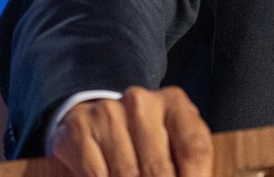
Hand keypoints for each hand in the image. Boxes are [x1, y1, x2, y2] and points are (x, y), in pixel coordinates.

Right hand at [50, 87, 212, 176]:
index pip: (193, 148)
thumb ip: (190, 165)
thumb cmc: (146, 137)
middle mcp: (141, 104)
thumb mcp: (173, 141)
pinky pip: (96, 176)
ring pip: (127, 175)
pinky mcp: (80, 131)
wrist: (93, 118)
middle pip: (159, 168)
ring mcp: (108, 115)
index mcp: (174, 103)